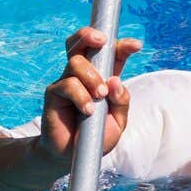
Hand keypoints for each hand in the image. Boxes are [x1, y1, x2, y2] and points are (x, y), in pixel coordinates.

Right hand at [38, 27, 140, 160]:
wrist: (73, 155)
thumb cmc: (96, 136)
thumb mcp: (118, 121)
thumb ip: (121, 101)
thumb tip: (115, 81)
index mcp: (102, 78)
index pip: (110, 54)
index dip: (121, 45)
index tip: (136, 45)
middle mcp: (83, 75)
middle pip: (81, 43)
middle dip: (90, 35)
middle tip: (102, 41)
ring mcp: (67, 82)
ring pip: (76, 62)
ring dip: (92, 77)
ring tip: (99, 97)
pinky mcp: (54, 94)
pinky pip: (68, 85)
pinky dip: (81, 96)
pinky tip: (87, 111)